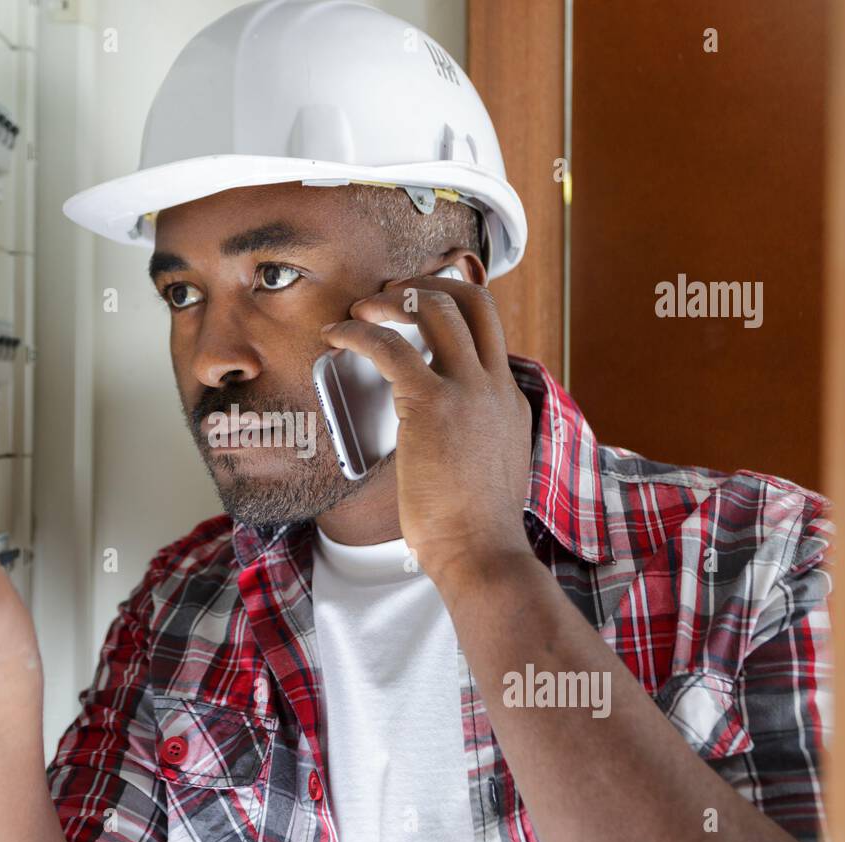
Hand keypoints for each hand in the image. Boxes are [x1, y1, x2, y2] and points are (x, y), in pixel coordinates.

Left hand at [320, 277, 533, 586]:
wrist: (482, 553)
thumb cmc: (474, 529)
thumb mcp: (489, 470)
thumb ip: (474, 442)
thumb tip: (444, 445)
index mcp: (508, 400)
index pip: (488, 331)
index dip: (450, 309)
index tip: (415, 313)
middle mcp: (494, 385)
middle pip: (474, 300)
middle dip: (429, 285)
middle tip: (392, 295)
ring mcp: (467, 391)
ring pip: (436, 309)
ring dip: (392, 299)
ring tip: (360, 309)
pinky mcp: (431, 404)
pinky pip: (390, 346)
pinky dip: (357, 332)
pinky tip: (336, 337)